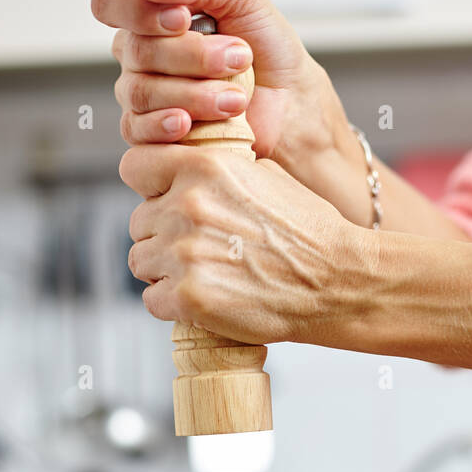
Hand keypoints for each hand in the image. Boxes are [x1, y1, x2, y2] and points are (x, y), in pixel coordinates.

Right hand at [92, 0, 371, 222]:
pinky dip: (167, 124)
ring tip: (236, 97)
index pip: (111, 1)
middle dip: (190, 55)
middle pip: (133, 49)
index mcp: (154, 16)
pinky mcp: (152, 138)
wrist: (293, 109)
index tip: (183, 18)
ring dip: (192, 92)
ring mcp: (143, 98)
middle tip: (238, 57)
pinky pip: (138, 131)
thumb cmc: (268, 52)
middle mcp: (142, 56)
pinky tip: (190, 125)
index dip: (137, 10)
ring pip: (139, 92)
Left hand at [121, 144, 374, 348]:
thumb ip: (219, 171)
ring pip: (140, 262)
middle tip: (195, 251)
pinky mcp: (188, 297)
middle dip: (160, 237)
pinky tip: (202, 301)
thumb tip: (188, 171)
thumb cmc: (309, 232)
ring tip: (200, 276)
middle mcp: (188, 205)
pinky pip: (152, 301)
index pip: (135, 167)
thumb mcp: (266, 176)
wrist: (337, 281)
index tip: (162, 203)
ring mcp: (184, 253)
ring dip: (163, 272)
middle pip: (138, 223)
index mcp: (205, 166)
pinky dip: (172, 305)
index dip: (148, 188)